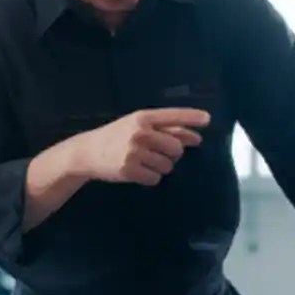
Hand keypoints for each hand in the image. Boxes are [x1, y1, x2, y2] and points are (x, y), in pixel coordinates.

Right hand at [74, 108, 209, 185]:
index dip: (191, 118)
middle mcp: (139, 133)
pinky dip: (151, 177)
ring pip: (167, 165)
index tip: (207, 120)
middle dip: (174, 153)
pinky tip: (138, 171)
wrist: (88, 152)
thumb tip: (195, 137)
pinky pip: (155, 178)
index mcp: (142, 118)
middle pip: (176, 147)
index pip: (172, 116)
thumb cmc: (116, 136)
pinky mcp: (129, 170)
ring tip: (145, 161)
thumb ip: (164, 129)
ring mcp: (134, 152)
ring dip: (161, 166)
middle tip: (160, 152)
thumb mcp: (137, 125)